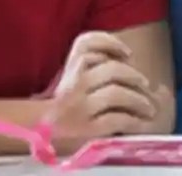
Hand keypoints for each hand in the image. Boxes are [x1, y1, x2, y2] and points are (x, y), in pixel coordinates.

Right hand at [46, 32, 158, 151]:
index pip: (84, 43)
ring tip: (148, 109)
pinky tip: (138, 124)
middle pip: (111, 69)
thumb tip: (127, 58)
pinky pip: (116, 119)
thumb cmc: (56, 110)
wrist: (34, 139)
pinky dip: (133, 120)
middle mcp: (71, 85)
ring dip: (138, 100)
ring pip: (116, 93)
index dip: (110, 43)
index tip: (127, 53)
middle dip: (133, 76)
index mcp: (66, 71)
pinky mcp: (85, 130)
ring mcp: (78, 108)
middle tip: (145, 85)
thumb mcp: (66, 82)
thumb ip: (88, 68)